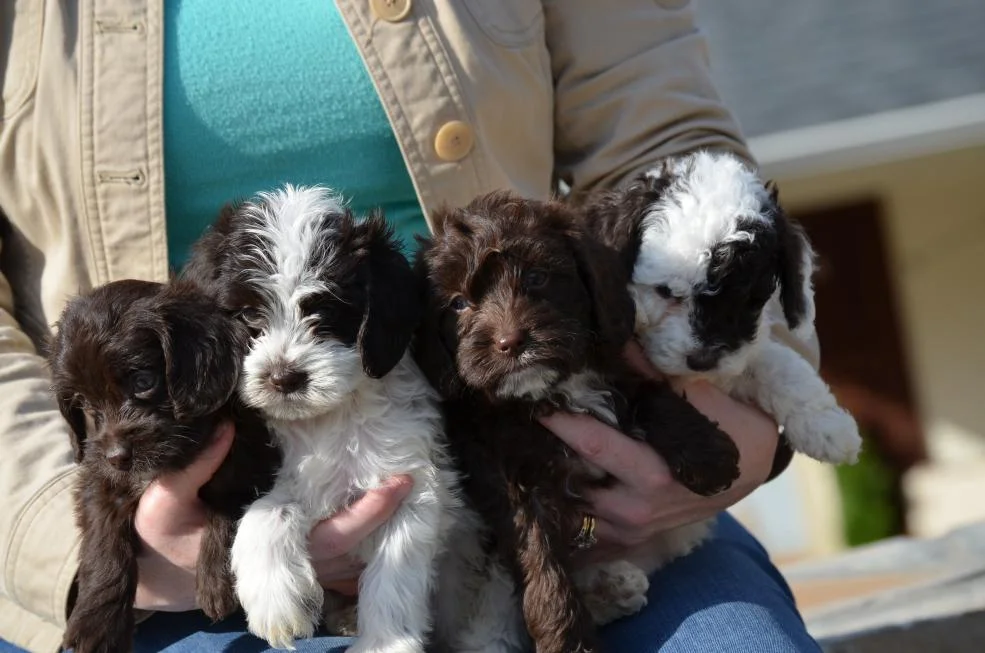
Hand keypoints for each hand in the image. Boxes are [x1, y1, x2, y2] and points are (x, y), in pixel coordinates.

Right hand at [133, 422, 415, 609]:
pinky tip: (385, 493)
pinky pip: (345, 546)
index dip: (368, 515)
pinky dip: (366, 525)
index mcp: (264, 549)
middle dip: (387, 515)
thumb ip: (189, 473)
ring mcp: (300, 561)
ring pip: (354, 551)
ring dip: (382, 523)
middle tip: (414, 476)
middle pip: (356, 546)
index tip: (398, 484)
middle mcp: (291, 561)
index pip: (331, 539)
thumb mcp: (161, 505)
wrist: (167, 564)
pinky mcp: (302, 551)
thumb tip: (225, 428)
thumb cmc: (165, 534)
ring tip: (409, 479)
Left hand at [538, 342, 778, 561]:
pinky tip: (550, 489)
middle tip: (520, 427)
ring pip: (573, 513)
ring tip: (530, 454)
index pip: (592, 445)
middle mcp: (637, 509)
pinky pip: (586, 536)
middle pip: (572, 483)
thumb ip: (653, 373)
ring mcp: (632, 530)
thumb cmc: (731, 429)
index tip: (534, 401)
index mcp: (654, 474)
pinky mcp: (631, 540)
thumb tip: (618, 337)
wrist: (755, 469)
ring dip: (552, 486)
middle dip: (547, 455)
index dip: (560, 421)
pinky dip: (567, 515)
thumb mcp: (700, 398)